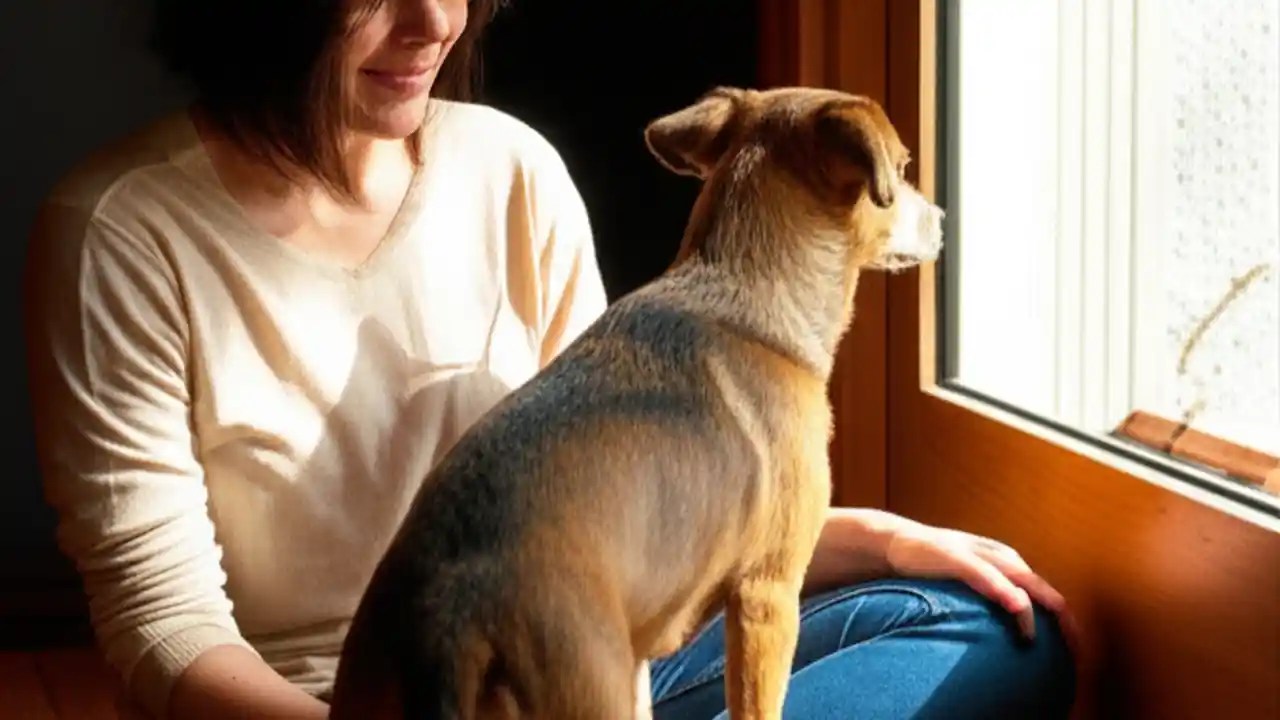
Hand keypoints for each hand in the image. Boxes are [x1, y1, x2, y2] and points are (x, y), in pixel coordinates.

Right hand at [884, 520, 1079, 649]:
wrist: (896, 542)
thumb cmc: (935, 566)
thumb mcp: (972, 582)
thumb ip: (993, 598)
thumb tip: (1011, 632)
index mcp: (1008, 565)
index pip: (1047, 595)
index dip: (1065, 623)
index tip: (1076, 652)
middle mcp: (1001, 558)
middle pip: (1044, 589)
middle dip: (1064, 620)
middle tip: (1077, 651)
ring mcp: (979, 555)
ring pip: (1022, 581)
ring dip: (1039, 608)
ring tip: (1052, 637)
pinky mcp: (956, 556)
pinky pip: (985, 574)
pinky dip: (1003, 589)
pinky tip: (1016, 605)